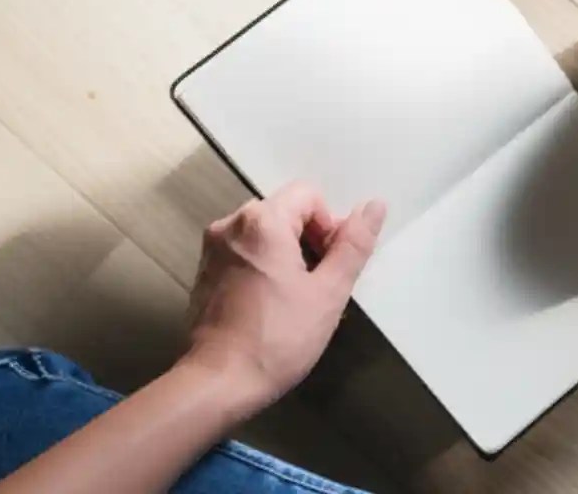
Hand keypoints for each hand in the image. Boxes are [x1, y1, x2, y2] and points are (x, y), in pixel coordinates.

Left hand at [185, 181, 385, 406]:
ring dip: (287, 254)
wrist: (219, 382)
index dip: (329, 226)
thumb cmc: (280, 338)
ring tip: (295, 297)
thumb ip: (353, 244)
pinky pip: (244, 251)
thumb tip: (374, 206)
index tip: (329, 267)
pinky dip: (263, 266)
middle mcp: (230, 224)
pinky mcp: (203, 271)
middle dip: (309, 240)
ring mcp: (212, 248)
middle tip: (318, 285)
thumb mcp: (329, 292)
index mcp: (262, 222)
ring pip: (264, 233)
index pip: (309, 196)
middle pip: (285, 211)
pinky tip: (269, 304)